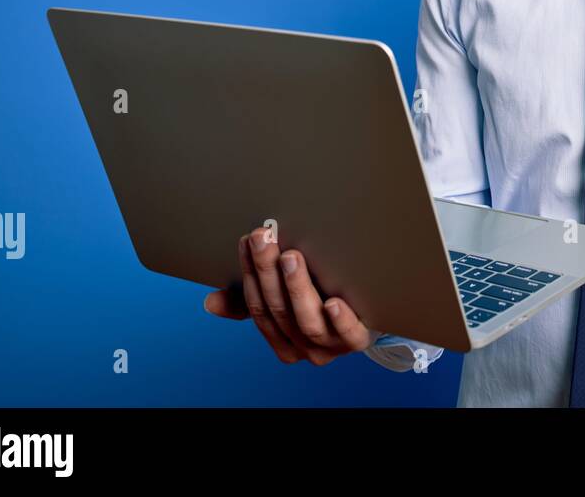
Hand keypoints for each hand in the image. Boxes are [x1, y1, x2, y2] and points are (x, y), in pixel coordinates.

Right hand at [203, 226, 378, 364]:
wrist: (373, 311)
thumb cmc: (322, 300)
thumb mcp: (285, 300)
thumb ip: (250, 301)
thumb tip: (211, 301)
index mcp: (281, 339)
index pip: (257, 307)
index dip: (250, 273)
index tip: (248, 240)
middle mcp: (303, 346)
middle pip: (278, 309)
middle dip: (268, 271)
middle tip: (264, 237)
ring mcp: (331, 345)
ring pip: (307, 321)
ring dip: (297, 288)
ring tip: (291, 257)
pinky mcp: (359, 340)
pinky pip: (349, 335)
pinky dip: (340, 320)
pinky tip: (334, 302)